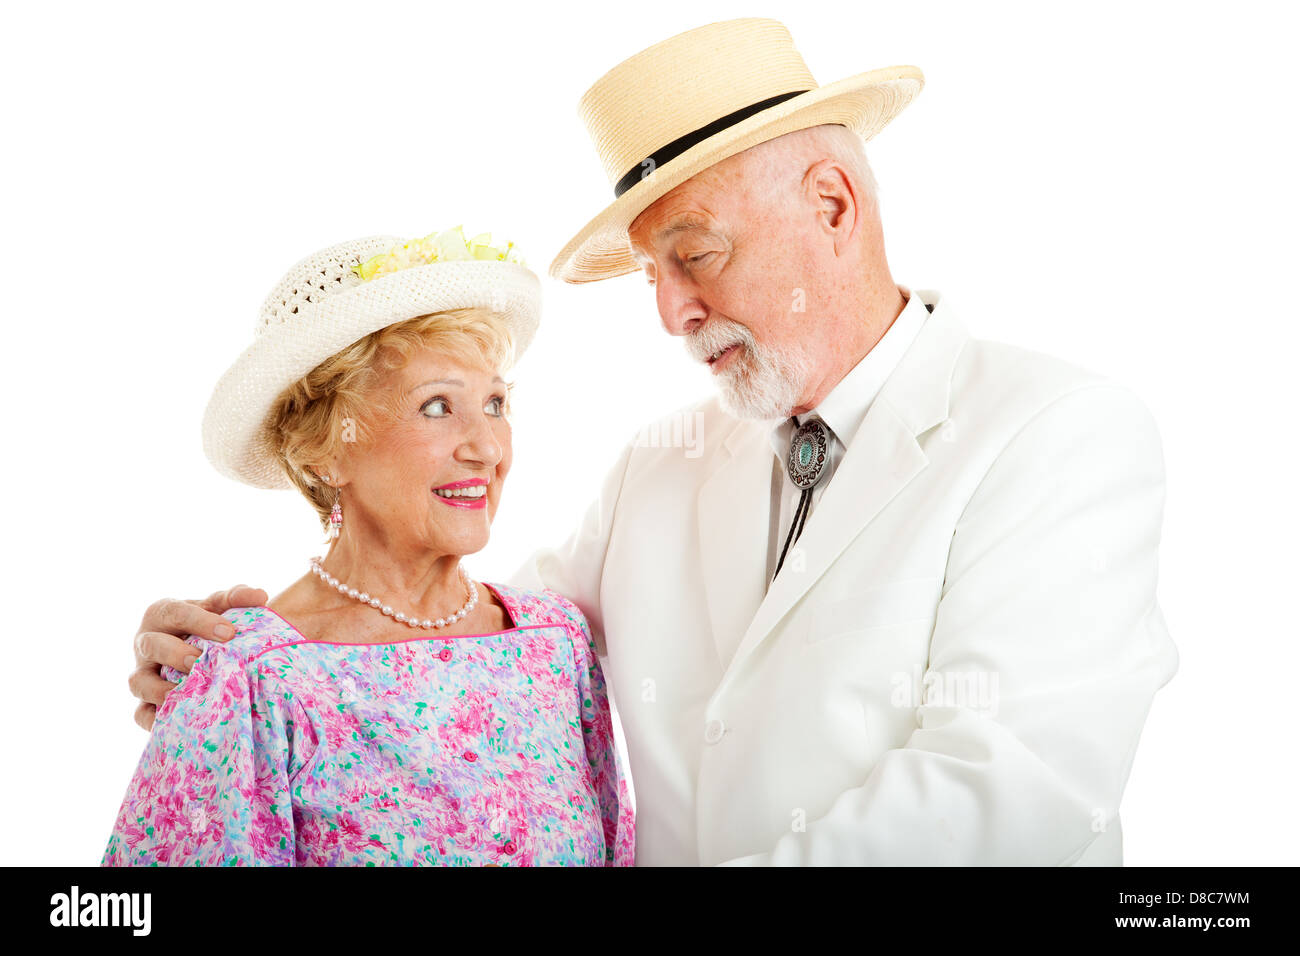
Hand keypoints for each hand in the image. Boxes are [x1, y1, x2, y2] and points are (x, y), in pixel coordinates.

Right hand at [129, 585, 267, 730]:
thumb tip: (260, 596)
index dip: (200, 622)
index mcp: (162, 614)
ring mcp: (142, 673)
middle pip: (151, 646)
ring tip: (189, 693)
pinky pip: (141, 714)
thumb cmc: (208, 623)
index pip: (174, 612)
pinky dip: (155, 719)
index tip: (229, 633)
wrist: (199, 648)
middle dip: (176, 653)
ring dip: (160, 689)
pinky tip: (179, 719)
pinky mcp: (144, 701)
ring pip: (139, 682)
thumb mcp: (219, 607)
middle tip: (201, 661)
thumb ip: (237, 598)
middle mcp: (146, 643)